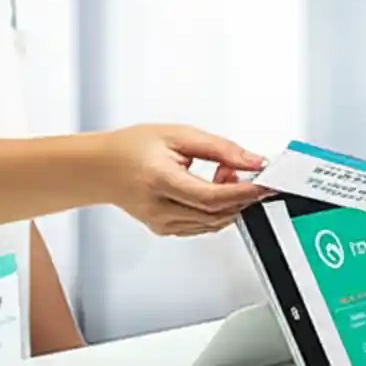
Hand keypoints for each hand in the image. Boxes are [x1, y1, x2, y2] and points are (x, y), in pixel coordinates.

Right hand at [100, 124, 271, 236]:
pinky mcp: (165, 230)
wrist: (101, 168)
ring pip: (213, 223)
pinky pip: (204, 226)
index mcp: (160, 180)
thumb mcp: (179, 135)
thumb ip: (220, 148)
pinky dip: (218, 209)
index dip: (243, 192)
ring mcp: (162, 224)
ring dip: (230, 201)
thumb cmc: (132, 148)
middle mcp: (159, 208)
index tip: (264, 183)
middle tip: (245, 170)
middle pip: (216, 213)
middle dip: (241, 194)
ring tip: (223, 173)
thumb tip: (252, 161)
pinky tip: (213, 188)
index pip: (211, 197)